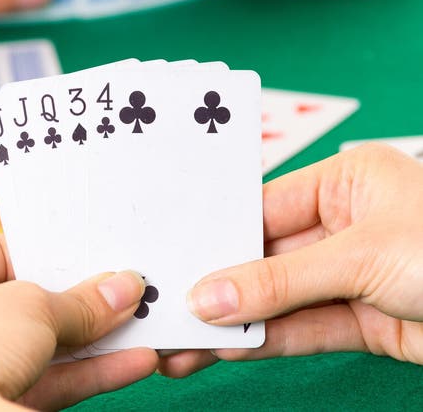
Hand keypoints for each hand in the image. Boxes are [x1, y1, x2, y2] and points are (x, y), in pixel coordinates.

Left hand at [0, 232, 157, 411]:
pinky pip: (47, 379)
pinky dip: (89, 371)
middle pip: (29, 301)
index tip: (95, 258)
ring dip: (95, 338)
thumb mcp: (32, 308)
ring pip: (43, 344)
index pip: (4, 252)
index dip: (52, 255)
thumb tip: (120, 290)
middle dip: (82, 302)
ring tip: (142, 323)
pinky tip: (132, 361)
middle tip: (126, 290)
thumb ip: (81, 302)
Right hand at [159, 145, 422, 377]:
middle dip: (219, 284)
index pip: (264, 207)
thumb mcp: (360, 255)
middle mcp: (346, 222)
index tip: (171, 259)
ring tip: (180, 344)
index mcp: (345, 180)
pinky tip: (224, 350)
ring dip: (236, 322)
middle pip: (267, 256)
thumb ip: (282, 281)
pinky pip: (307, 328)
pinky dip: (269, 341)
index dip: (217, 235)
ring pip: (282, 298)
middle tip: (163, 307)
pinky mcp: (368, 320)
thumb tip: (210, 299)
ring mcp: (356, 274)